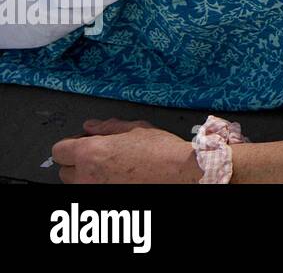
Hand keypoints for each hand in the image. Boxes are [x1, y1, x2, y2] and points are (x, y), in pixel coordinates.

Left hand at [51, 118, 200, 182]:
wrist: (179, 172)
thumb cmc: (162, 152)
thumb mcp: (135, 128)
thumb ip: (108, 127)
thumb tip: (91, 126)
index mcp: (91, 152)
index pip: (58, 150)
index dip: (70, 144)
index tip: (81, 142)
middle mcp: (87, 175)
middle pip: (64, 170)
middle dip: (77, 161)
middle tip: (98, 154)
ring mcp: (94, 190)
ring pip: (76, 184)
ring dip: (86, 176)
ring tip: (110, 168)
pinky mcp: (103, 201)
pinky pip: (91, 191)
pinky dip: (99, 184)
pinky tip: (117, 177)